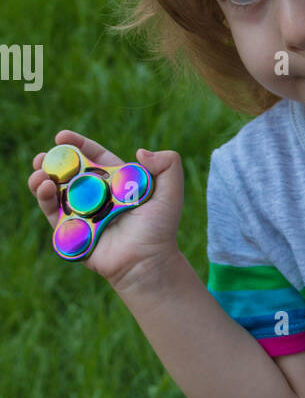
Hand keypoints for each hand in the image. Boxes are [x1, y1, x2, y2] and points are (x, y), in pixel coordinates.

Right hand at [29, 128, 183, 289]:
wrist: (147, 261)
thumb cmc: (160, 229)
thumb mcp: (171, 192)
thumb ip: (167, 164)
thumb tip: (140, 151)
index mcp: (115, 182)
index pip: (93, 157)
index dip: (77, 145)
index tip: (62, 135)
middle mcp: (96, 196)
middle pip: (69, 172)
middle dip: (53, 160)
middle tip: (44, 156)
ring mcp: (81, 213)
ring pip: (55, 190)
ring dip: (43, 178)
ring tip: (41, 172)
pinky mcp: (70, 231)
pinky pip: (52, 212)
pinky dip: (45, 199)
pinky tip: (46, 188)